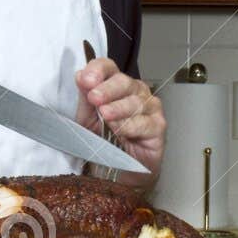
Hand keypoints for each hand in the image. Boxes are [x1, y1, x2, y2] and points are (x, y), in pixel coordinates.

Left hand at [76, 56, 164, 184]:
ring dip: (118, 108)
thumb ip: (85, 98)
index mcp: (115, 85)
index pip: (108, 67)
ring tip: (105, 115)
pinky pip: (145, 123)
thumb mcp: (87, 119)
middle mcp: (134, 92)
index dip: (97, 70)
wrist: (120, 170)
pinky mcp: (158, 126)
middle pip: (123, 82)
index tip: (85, 80)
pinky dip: (131, 125)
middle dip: (107, 89)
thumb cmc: (106, 141)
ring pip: (135, 102)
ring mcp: (149, 107)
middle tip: (95, 98)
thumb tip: (80, 76)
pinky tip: (120, 129)